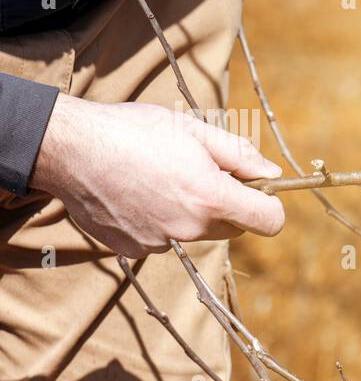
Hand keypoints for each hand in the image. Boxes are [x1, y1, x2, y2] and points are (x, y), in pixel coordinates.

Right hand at [30, 94, 285, 258]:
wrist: (69, 148)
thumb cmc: (134, 131)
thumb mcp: (194, 131)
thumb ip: (240, 155)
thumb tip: (272, 175)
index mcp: (212, 199)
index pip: (269, 221)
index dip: (269, 205)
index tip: (256, 190)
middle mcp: (190, 229)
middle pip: (233, 228)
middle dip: (228, 205)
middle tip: (201, 174)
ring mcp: (161, 244)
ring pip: (197, 233)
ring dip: (191, 213)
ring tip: (159, 180)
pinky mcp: (134, 250)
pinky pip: (163, 239)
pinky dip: (159, 222)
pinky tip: (136, 195)